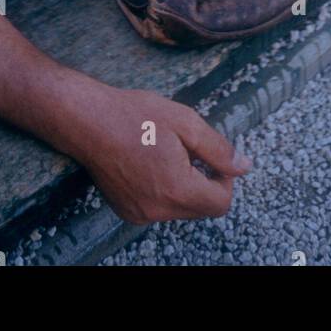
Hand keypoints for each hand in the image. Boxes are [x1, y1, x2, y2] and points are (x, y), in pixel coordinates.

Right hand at [71, 87, 249, 223]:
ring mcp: (140, 214)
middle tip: (187, 149)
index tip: (211, 156)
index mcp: (177, 189)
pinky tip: (149, 163)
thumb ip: (217, 149)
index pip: (221, 203)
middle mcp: (158, 210)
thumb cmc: (134, 116)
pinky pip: (159, 208)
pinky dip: (164, 191)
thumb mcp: (185, 122)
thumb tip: (244, 167)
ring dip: (184, 186)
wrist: (87, 121)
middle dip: (204, 182)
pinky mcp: (127, 212)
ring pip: (181, 209)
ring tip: (165, 153)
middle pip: (201, 208)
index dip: (225, 178)